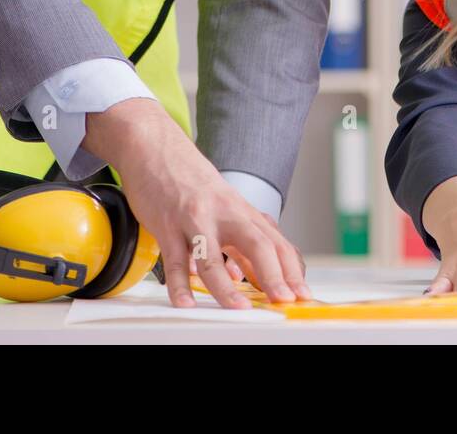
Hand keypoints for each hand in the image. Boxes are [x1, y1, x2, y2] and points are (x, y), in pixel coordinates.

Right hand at [83, 98, 311, 308]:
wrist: (155, 147)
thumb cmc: (189, 179)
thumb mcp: (222, 206)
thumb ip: (235, 242)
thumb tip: (247, 276)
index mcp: (241, 210)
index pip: (275, 242)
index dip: (291, 269)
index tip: (301, 292)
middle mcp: (223, 213)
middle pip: (256, 244)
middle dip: (273, 275)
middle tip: (283, 300)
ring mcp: (195, 218)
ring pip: (212, 256)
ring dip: (226, 287)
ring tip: (239, 309)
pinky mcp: (166, 224)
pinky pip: (173, 259)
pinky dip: (179, 284)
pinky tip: (184, 302)